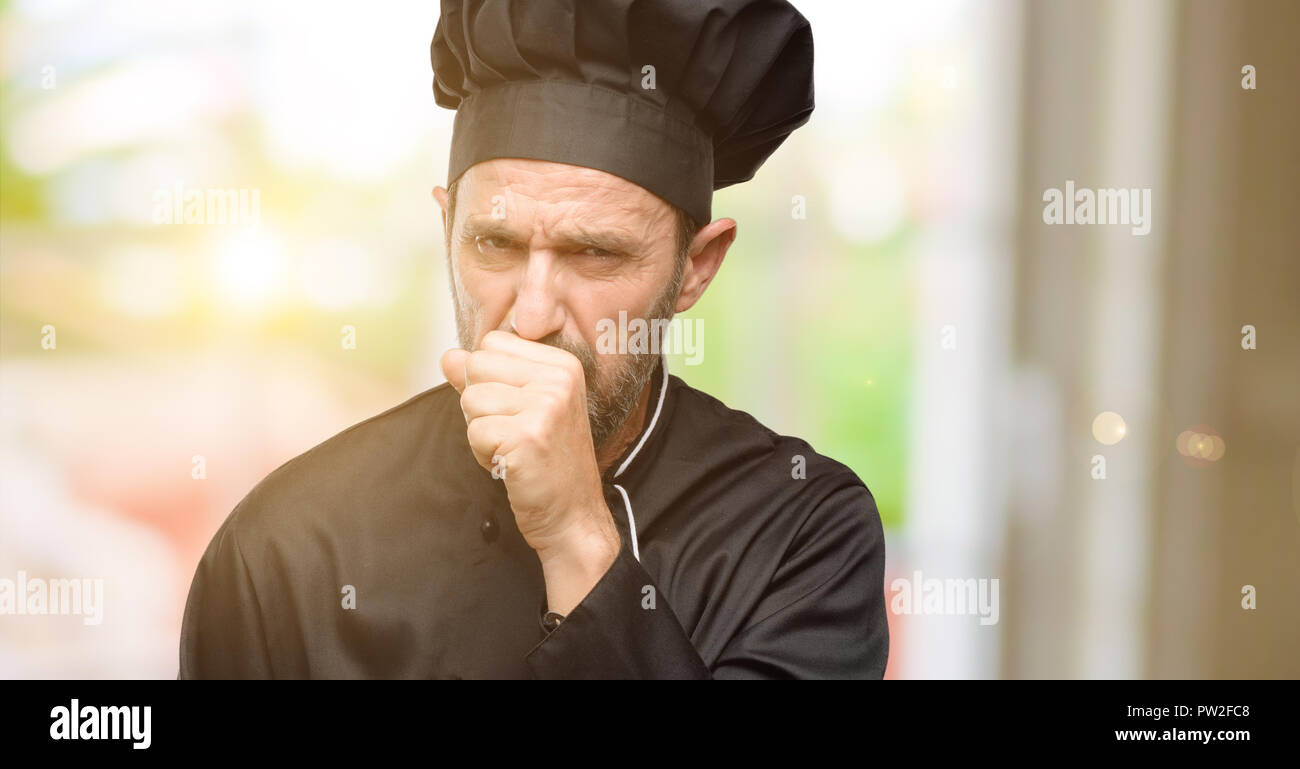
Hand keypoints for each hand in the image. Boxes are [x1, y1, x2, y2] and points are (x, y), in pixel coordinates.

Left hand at [440, 330, 620, 605]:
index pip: (492, 344)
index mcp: (562, 365)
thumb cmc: (547, 462)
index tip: (518, 409)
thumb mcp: (522, 408)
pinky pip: (474, 431)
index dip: (490, 379)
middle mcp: (559, 380)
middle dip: (481, 404)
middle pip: (477, 367)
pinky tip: (512, 464)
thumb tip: (449, 356)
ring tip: (513, 449)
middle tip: (514, 432)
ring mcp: (546, 406)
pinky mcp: (528, 435)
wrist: (572, 515)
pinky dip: (484, 454)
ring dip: (482, 432)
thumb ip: (485, 377)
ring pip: (471, 400)